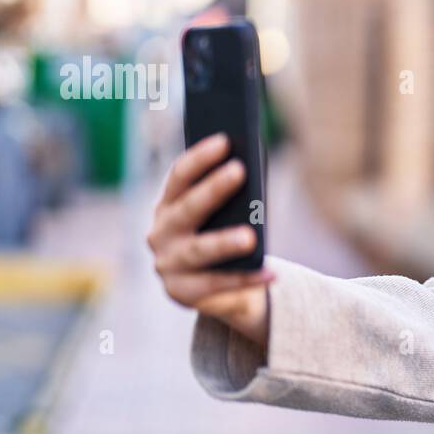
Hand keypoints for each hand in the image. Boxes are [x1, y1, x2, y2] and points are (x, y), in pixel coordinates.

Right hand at [147, 132, 273, 347]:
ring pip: (199, 250)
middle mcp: (160, 233)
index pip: (179, 177)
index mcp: (168, 207)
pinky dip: (247, 279)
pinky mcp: (181, 293)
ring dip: (224, 242)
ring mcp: (168, 265)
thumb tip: (249, 173)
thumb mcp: (223, 218)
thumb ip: (230, 200)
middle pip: (187, 209)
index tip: (225, 140)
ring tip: (251, 237)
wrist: (220, 291)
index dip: (200, 157)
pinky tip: (272, 273)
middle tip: (239, 170)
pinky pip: (217, 285)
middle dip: (213, 189)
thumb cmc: (224, 239)